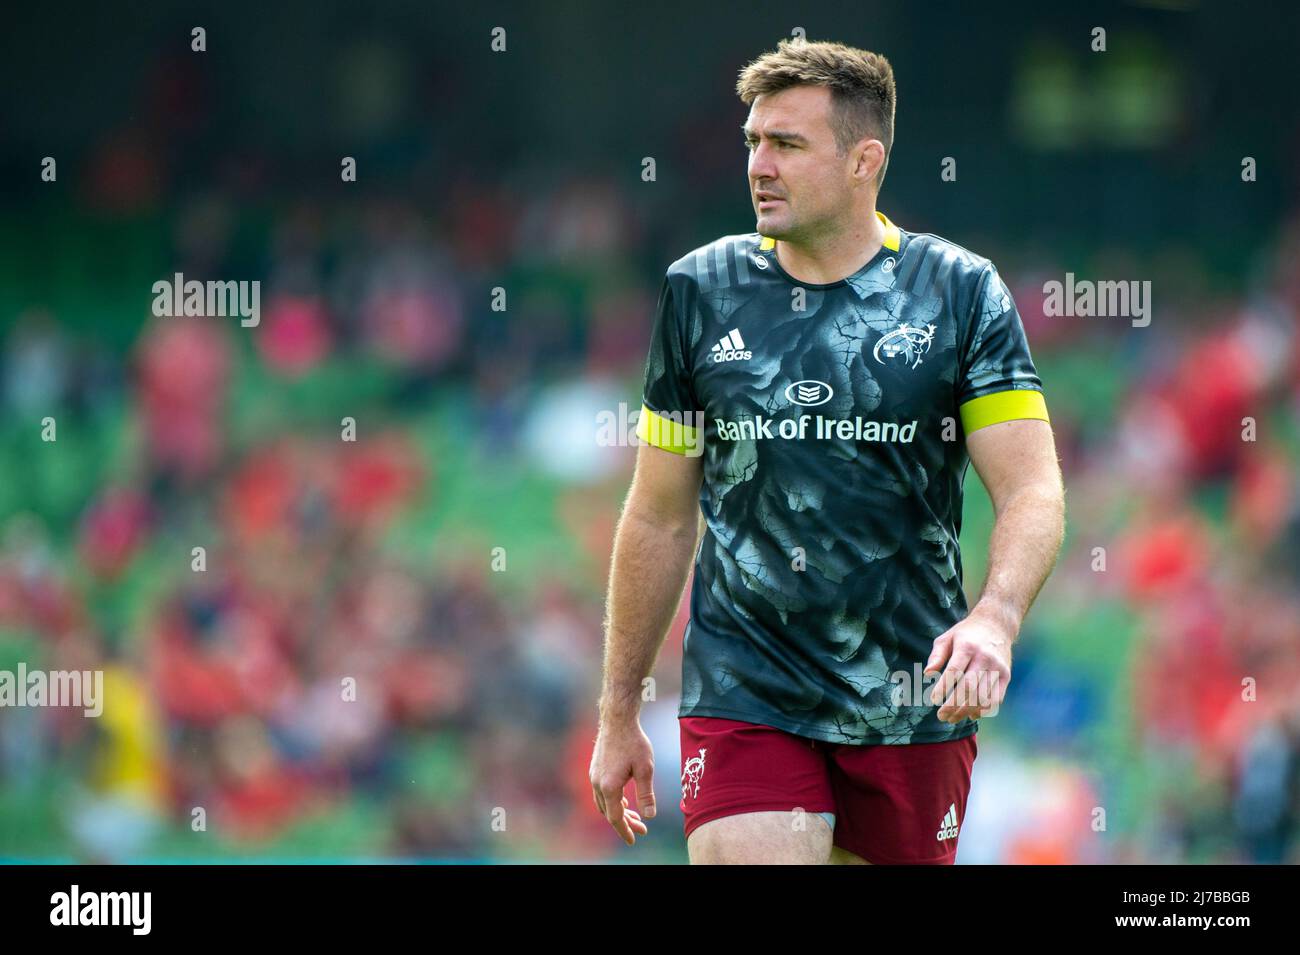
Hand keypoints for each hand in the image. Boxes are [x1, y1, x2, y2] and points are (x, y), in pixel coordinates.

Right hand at [589, 716, 655, 844]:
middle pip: (608, 812)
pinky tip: (624, 800)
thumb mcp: (645, 769)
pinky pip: (601, 793)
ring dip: (618, 812)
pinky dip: (612, 801)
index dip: (625, 830)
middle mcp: (597, 784)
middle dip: (625, 823)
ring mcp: (594, 776)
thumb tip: (650, 815)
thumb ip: (646, 794)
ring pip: (603, 803)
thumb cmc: (634, 742)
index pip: (615, 818)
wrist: (617, 720)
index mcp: (609, 787)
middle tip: (641, 829)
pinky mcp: (595, 769)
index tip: (634, 839)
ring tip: (634, 817)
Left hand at [923, 607, 1014, 722]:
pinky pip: (996, 699)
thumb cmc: (966, 634)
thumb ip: (937, 655)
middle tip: (941, 716)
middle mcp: (984, 657)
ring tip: (953, 718)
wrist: (996, 625)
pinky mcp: (1006, 676)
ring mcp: (997, 668)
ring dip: (966, 711)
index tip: (933, 700)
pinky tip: (972, 715)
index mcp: (967, 646)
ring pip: (982, 696)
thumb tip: (927, 674)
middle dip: (954, 705)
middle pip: (969, 687)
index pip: (954, 670)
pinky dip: (984, 710)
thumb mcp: (947, 638)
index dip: (943, 687)